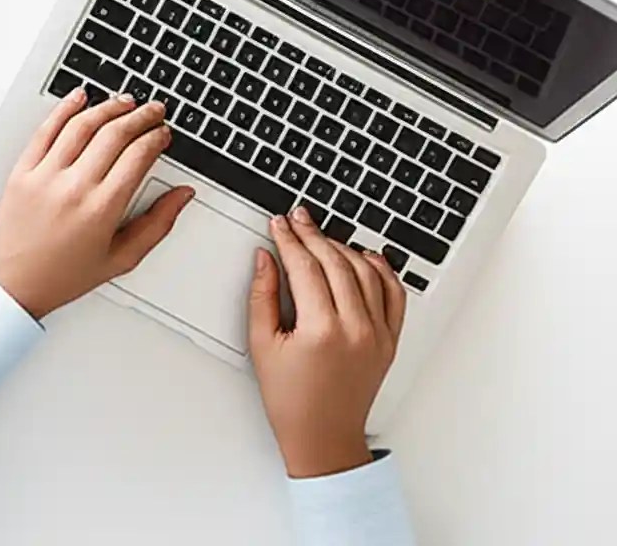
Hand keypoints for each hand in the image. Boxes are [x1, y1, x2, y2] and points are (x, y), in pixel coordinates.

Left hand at [0, 89, 195, 319]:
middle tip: (153, 110)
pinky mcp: (22, 171)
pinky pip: (45, 130)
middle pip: (115, 133)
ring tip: (125, 102)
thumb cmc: (64, 275)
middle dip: (141, 116)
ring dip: (108, 107)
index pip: (138, 156)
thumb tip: (182, 195)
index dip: (156, 138)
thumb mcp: (121, 258)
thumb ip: (158, 224)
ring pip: (83, 125)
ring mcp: (45, 176)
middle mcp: (74, 188)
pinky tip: (79, 97)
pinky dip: (64, 108)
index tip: (163, 134)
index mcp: (102, 209)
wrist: (13, 284)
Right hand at [248, 207, 405, 477]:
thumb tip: (266, 258)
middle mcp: (356, 329)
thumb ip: (262, 296)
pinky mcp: (390, 340)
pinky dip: (381, 269)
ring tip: (323, 236)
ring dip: (344, 247)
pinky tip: (365, 256)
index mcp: (321, 330)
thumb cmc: (290, 399)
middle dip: (313, 235)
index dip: (289, 240)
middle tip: (298, 219)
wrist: (322, 436)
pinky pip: (394, 293)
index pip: (306, 267)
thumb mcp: (261, 345)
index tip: (279, 224)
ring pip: (367, 272)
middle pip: (336, 263)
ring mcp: (378, 334)